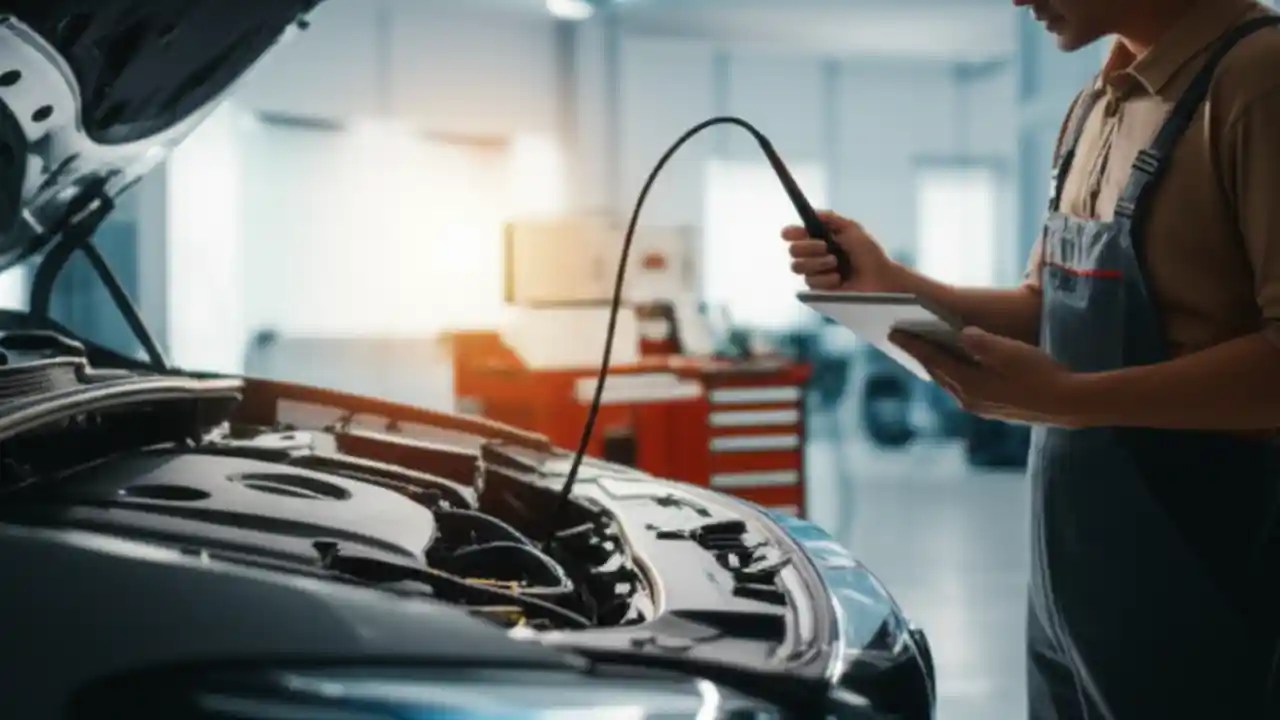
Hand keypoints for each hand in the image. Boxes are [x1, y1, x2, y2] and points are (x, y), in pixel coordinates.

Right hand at [782, 211, 905, 292]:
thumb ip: (832, 219)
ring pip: (798, 266)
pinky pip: (810, 282)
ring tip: (836, 264)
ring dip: (819, 263)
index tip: (794, 233)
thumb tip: (813, 212)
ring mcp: (815, 274)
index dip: (791, 232)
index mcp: (819, 239)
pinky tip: (839, 279)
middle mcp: (813, 256)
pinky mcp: (817, 291)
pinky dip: (826, 279)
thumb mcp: (852, 229)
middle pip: (793, 250)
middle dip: (808, 247)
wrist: (879, 278)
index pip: (794, 234)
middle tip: (825, 247)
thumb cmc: (869, 254)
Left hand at [889, 326, 1085, 426]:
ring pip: (950, 381)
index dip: (913, 344)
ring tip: (924, 349)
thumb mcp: (1011, 353)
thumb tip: (961, 334)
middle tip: (901, 337)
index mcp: (969, 384)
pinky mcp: (993, 409)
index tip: (893, 332)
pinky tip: (956, 366)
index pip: (933, 359)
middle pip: (937, 372)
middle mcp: (969, 399)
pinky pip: (963, 387)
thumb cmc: (1042, 375)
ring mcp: (980, 406)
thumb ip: (982, 343)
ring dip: (936, 365)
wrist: (1069, 404)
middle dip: (920, 354)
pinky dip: (954, 373)